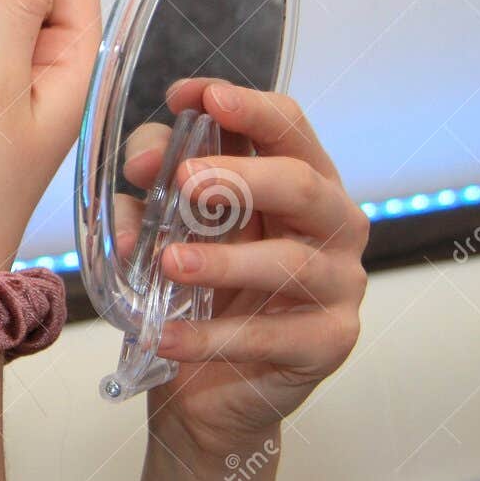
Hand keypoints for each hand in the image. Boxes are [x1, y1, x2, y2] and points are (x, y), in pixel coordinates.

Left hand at [120, 79, 368, 458]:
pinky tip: (167, 335)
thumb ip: (157, 185)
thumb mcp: (174, 223)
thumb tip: (142, 164)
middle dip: (243, 175)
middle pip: (303, 184)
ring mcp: (337, 285)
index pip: (288, 126)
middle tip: (187, 177)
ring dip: (226, 260)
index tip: (192, 96)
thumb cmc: (198, 288)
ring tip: (171, 262)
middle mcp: (332, 225)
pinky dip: (211, 337)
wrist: (205, 385)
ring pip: (291, 262)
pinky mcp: (326, 344)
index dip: (244, 106)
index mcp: (300, 180)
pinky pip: (270, 337)